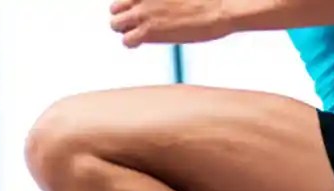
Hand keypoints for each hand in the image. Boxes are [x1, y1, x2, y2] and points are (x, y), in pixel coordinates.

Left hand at [109, 0, 233, 48]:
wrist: (219, 9)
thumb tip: (166, 5)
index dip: (131, 5)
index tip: (142, 11)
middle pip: (114, 8)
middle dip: (124, 17)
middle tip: (138, 23)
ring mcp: (144, 13)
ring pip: (115, 24)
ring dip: (125, 30)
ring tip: (140, 33)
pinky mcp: (150, 31)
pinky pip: (126, 41)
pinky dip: (132, 43)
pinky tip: (144, 41)